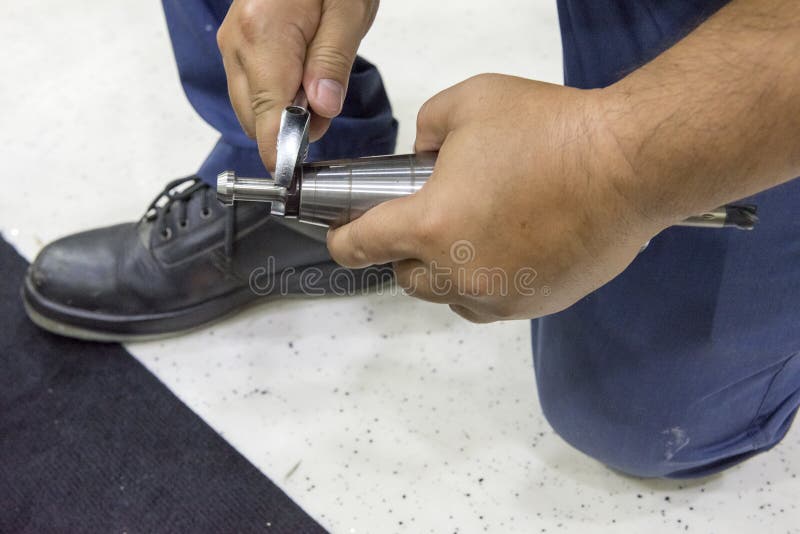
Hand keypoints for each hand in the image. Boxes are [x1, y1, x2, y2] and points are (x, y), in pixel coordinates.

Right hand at [217, 0, 378, 170]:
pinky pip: (251, 86)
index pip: (265, 119)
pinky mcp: (236, 41)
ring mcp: (232, 41)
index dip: (281, 153)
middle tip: (327, 107)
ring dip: (283, 111)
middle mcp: (238, 41)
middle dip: (290, 129)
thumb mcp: (349, 12)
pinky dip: (275, 94)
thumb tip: (321, 111)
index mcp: (264, 36)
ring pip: (251, 105)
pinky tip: (301, 75)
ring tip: (317, 82)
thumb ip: (332, 64)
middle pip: (254, 118)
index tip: (294, 176)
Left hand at [327, 74, 665, 322]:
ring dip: (446, 271)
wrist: (629, 164)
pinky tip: (507, 248)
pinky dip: (487, 282)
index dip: (343, 240)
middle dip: (405, 252)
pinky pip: (491, 302)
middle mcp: (460, 271)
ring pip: (448, 296)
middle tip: (427, 220)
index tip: (343, 236)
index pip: (361, 247)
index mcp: (432, 225)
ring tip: (472, 232)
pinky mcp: (536, 304)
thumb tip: (425, 156)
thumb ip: (427, 129)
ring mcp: (500, 295)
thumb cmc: (555, 133)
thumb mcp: (469, 105)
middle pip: (405, 278)